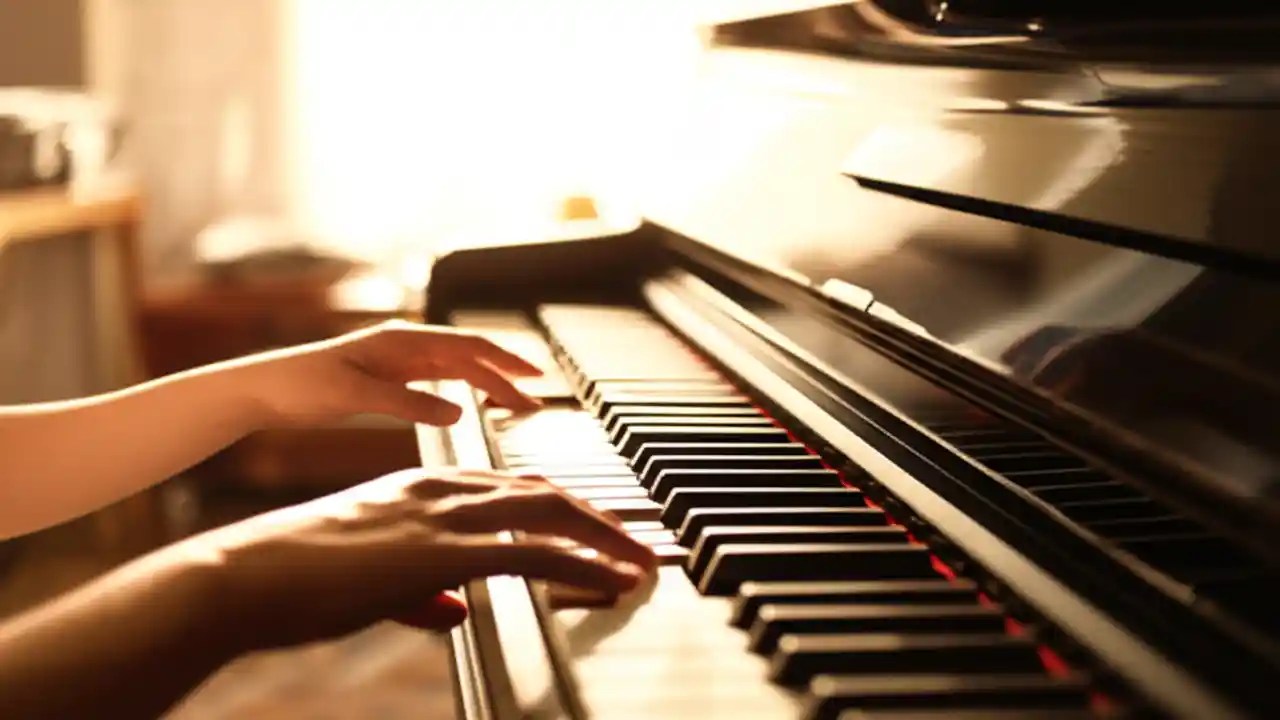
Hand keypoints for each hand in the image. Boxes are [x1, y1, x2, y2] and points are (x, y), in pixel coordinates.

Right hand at [194, 467, 656, 650]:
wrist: (248, 575)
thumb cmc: (296, 578)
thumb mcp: (368, 580)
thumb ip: (419, 591)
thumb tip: (455, 609)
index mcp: (422, 488)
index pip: (510, 488)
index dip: (560, 507)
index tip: (595, 528)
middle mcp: (442, 490)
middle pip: (543, 492)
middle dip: (597, 516)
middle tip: (636, 541)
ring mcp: (445, 516)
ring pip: (550, 514)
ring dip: (605, 538)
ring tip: (641, 561)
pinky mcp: (446, 550)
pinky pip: (535, 552)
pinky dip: (583, 564)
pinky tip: (612, 580)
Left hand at [243, 319, 543, 427]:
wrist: (261, 391)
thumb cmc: (301, 386)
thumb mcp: (356, 396)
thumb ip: (409, 403)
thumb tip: (460, 411)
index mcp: (401, 340)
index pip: (468, 345)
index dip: (505, 360)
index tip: (536, 377)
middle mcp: (403, 345)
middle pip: (468, 358)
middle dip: (505, 377)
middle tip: (536, 402)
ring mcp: (396, 361)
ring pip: (456, 370)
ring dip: (487, 385)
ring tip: (515, 405)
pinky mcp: (387, 378)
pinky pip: (437, 381)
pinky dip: (463, 391)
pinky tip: (474, 404)